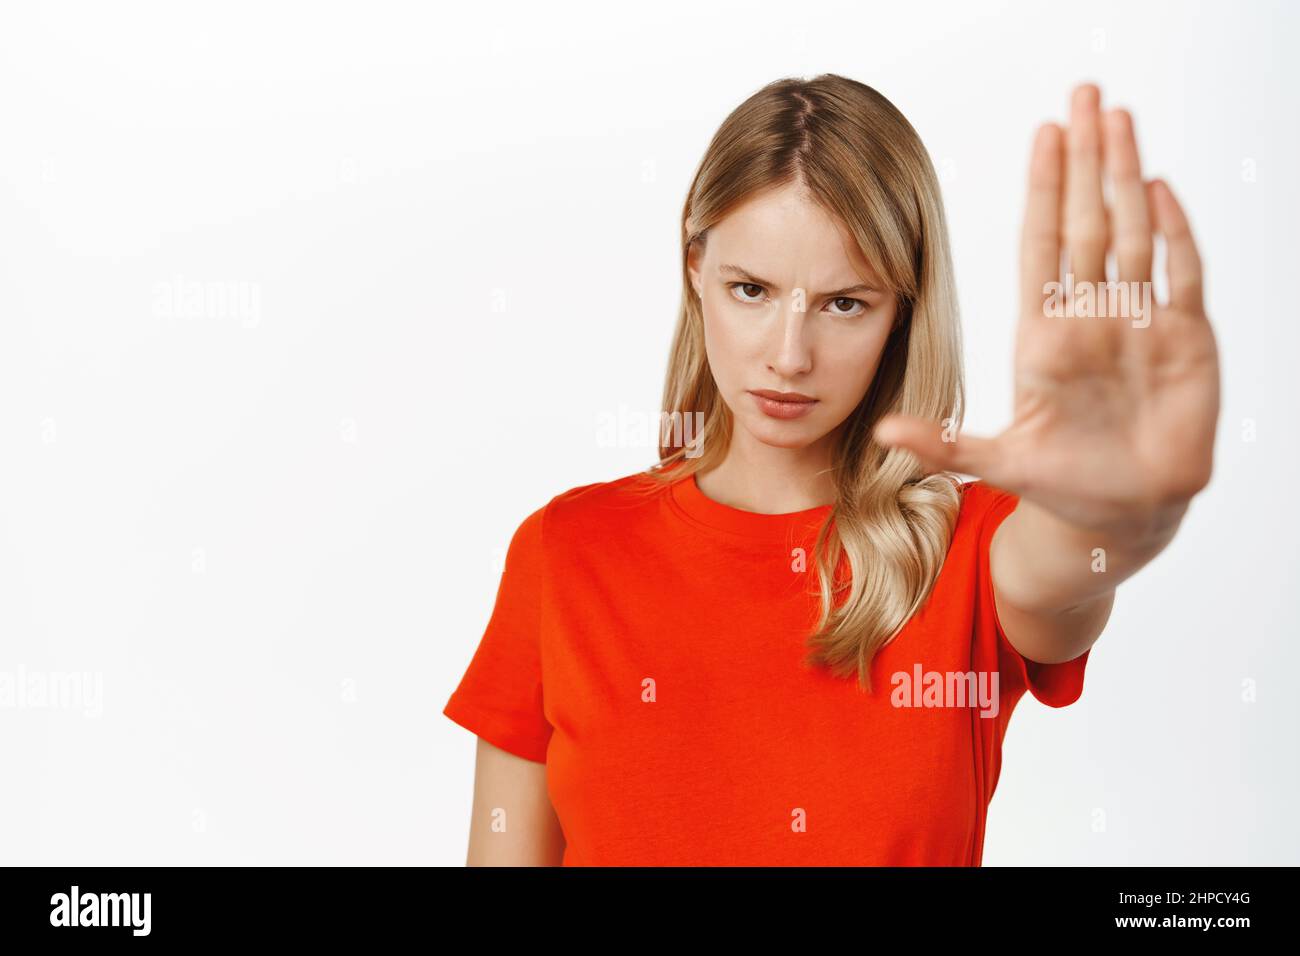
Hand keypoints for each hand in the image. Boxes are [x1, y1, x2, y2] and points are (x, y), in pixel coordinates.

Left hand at [874, 83, 1219, 539]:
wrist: (1123, 511)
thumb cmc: (1060, 482)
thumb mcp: (996, 461)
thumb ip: (943, 445)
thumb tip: (882, 433)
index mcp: (1043, 335)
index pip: (1043, 244)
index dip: (1046, 190)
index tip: (1044, 136)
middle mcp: (1090, 317)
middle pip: (1090, 222)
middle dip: (1087, 159)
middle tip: (1086, 94)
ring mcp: (1138, 324)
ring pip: (1135, 233)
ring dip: (1128, 176)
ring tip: (1121, 119)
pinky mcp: (1185, 341)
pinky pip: (1182, 275)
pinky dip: (1175, 232)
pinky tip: (1160, 188)